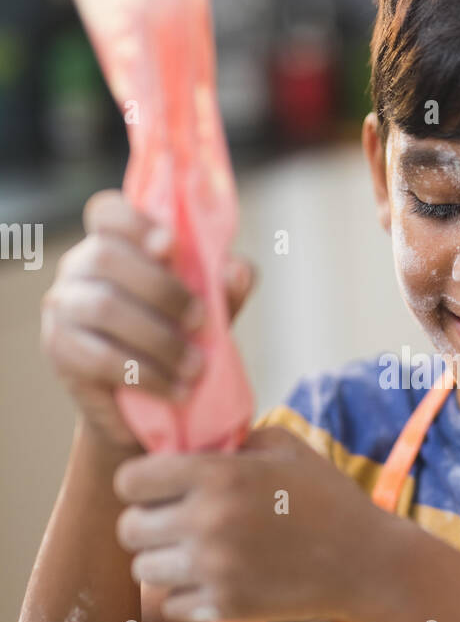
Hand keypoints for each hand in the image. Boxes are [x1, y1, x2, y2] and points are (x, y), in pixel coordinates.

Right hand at [41, 189, 255, 452]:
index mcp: (113, 244)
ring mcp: (63, 307)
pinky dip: (146, 374)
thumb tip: (236, 270)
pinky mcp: (60, 351)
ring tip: (195, 367)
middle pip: (107, 256)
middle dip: (162, 289)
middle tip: (200, 320)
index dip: (136, 222)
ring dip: (160, 339)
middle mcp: (79, 267)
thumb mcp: (208, 313)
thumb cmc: (177, 343)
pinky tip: (175, 389)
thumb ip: (223, 288)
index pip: (108, 212)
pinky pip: (100, 358)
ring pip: (104, 307)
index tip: (171, 245)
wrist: (148, 409)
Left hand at [113, 426, 380, 621]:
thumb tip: (186, 444)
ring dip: (163, 562)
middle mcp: (207, 522)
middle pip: (128, 528)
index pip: (129, 480)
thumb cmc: (326, 498)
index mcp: (218, 475)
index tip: (158, 488)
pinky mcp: (223, 608)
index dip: (140, 483)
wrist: (366, 563)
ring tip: (192, 554)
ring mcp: (213, 570)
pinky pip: (170, 606)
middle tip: (175, 523)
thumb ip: (230, 441)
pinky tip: (212, 582)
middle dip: (147, 524)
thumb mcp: (284, 447)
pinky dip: (185, 596)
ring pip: (144, 570)